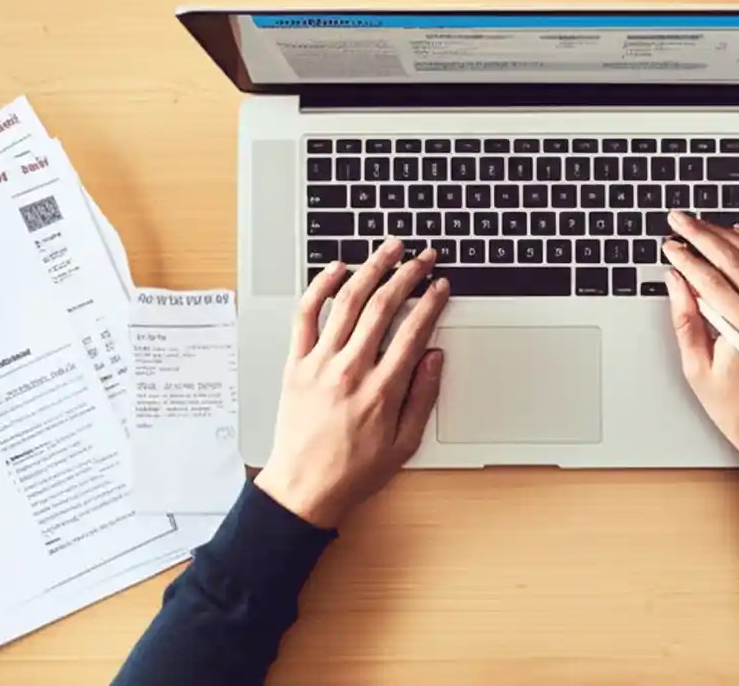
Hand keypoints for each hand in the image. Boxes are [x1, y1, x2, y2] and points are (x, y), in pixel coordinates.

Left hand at [255, 239, 449, 527]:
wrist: (303, 488)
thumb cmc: (353, 471)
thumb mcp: (404, 443)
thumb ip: (422, 396)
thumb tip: (434, 357)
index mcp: (382, 390)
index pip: (414, 330)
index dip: (432, 302)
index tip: (442, 286)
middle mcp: (351, 370)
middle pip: (384, 306)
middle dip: (409, 275)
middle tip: (424, 258)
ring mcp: (320, 363)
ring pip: (349, 301)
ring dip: (372, 269)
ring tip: (389, 250)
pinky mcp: (296, 363)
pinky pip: (307, 314)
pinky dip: (321, 286)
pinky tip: (337, 269)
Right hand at [662, 211, 738, 499]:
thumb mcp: (697, 369)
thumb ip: (685, 320)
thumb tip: (676, 283)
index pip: (709, 278)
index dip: (685, 256)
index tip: (668, 245)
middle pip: (733, 259)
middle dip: (702, 234)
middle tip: (679, 220)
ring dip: (729, 235)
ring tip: (704, 223)